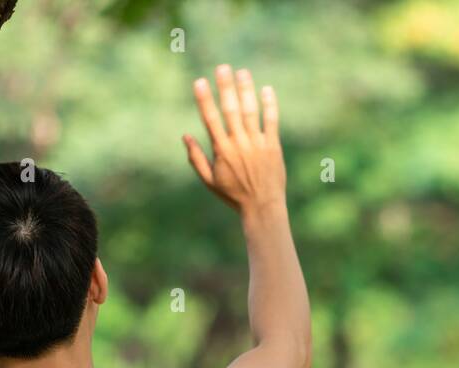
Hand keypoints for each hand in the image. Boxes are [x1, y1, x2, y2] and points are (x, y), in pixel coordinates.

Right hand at [184, 65, 285, 217]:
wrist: (262, 207)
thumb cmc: (233, 195)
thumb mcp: (209, 181)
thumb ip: (196, 158)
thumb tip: (185, 136)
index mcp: (222, 151)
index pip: (210, 120)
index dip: (204, 99)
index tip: (199, 82)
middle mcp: (239, 144)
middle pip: (231, 110)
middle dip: (225, 87)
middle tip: (222, 67)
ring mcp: (257, 144)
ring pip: (251, 112)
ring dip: (246, 90)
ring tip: (242, 72)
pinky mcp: (273, 146)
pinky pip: (272, 122)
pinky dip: (270, 105)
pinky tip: (266, 90)